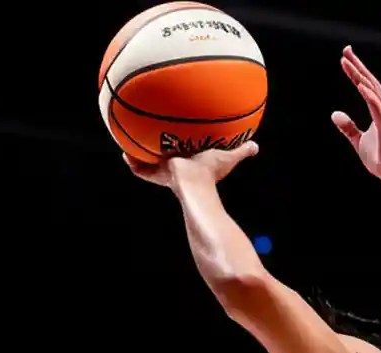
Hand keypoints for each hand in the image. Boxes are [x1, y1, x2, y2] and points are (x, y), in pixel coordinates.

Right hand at [122, 143, 259, 190]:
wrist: (196, 183)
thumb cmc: (211, 173)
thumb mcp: (228, 157)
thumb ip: (241, 151)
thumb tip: (255, 145)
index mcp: (189, 166)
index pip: (182, 160)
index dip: (177, 156)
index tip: (174, 147)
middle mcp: (175, 169)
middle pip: (161, 162)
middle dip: (154, 154)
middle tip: (148, 141)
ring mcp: (164, 171)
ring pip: (148, 165)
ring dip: (139, 157)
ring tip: (128, 144)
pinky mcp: (157, 171)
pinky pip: (141, 169)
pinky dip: (133, 163)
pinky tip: (124, 152)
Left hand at [331, 46, 380, 183]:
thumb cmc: (379, 158)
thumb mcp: (358, 140)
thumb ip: (348, 127)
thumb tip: (334, 114)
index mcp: (380, 109)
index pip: (366, 85)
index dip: (355, 71)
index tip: (345, 58)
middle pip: (369, 81)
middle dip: (357, 65)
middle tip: (346, 50)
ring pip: (372, 89)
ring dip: (359, 75)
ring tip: (347, 62)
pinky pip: (376, 106)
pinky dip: (368, 94)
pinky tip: (359, 84)